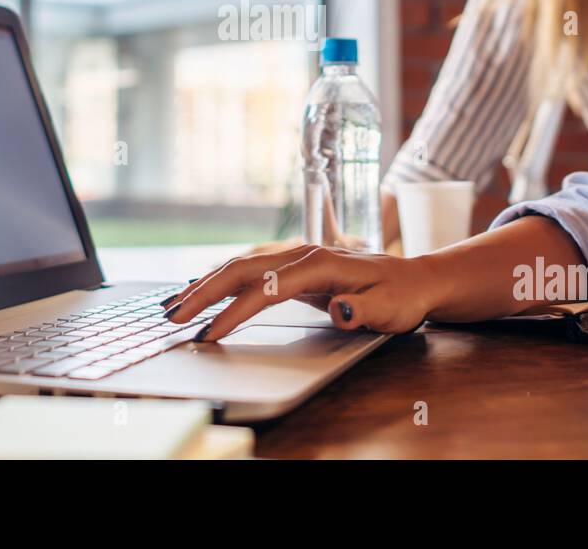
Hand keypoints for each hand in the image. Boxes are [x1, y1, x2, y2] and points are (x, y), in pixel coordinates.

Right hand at [160, 245, 441, 341]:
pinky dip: (221, 278)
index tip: (211, 333)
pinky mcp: (293, 265)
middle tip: (173, 316)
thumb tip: (339, 310)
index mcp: (322, 263)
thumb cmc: (401, 296)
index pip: (267, 287)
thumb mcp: (390, 308)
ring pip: (241, 264)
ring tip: (173, 304)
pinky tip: (202, 289)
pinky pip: (250, 268)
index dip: (236, 311)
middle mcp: (303, 253)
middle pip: (243, 268)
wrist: (415, 279)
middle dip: (204, 292)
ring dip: (206, 283)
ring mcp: (296, 256)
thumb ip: (364, 310)